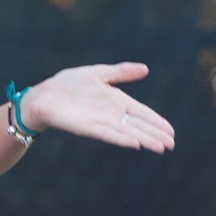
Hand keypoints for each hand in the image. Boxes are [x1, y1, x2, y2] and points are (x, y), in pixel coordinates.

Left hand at [20, 62, 174, 152]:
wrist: (44, 95)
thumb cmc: (68, 84)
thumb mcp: (98, 74)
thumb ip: (121, 72)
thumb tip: (145, 69)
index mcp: (116, 101)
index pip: (142, 113)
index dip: (156, 121)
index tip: (171, 131)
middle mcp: (111, 114)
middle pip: (138, 126)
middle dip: (155, 134)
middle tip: (171, 144)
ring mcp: (100, 122)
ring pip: (127, 133)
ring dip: (144, 139)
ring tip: (160, 147)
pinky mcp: (88, 128)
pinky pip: (108, 134)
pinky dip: (121, 138)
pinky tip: (135, 144)